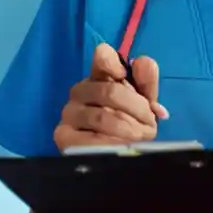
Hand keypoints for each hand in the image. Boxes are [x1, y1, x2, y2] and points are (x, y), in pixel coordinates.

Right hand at [53, 43, 169, 151]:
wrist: (112, 155)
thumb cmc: (129, 122)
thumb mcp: (143, 102)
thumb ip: (146, 81)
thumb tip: (143, 62)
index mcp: (99, 77)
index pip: (102, 57)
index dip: (113, 62)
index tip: (124, 75)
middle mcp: (80, 91)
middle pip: (110, 91)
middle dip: (137, 109)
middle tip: (150, 123)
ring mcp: (69, 113)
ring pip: (102, 117)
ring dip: (129, 129)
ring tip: (140, 137)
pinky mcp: (63, 135)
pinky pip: (93, 138)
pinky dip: (114, 143)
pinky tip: (122, 147)